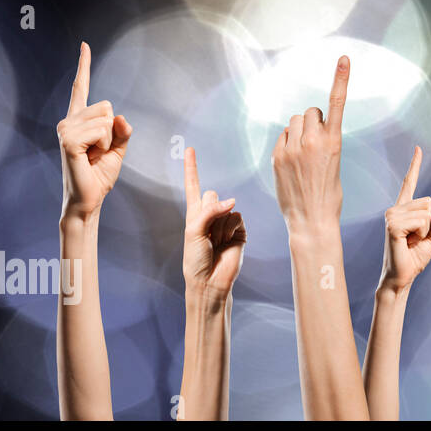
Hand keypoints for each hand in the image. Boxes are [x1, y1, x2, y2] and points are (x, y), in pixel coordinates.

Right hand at [57, 42, 132, 220]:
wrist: (89, 198)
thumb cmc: (100, 174)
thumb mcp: (118, 149)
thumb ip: (122, 131)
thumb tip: (119, 117)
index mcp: (79, 120)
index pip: (81, 88)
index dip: (83, 66)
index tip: (84, 45)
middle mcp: (68, 120)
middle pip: (107, 106)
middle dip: (112, 130)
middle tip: (98, 150)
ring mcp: (65, 129)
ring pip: (106, 119)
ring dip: (108, 141)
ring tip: (93, 155)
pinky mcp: (68, 140)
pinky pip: (102, 131)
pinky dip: (104, 146)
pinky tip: (90, 157)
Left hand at [181, 146, 246, 297]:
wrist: (210, 281)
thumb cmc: (195, 259)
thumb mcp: (193, 231)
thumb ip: (210, 211)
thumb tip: (233, 201)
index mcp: (195, 213)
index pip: (193, 186)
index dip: (192, 168)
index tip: (190, 149)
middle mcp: (210, 214)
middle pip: (212, 194)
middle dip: (209, 210)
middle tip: (207, 233)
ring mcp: (226, 221)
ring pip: (226, 207)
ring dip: (219, 226)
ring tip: (216, 242)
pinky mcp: (240, 229)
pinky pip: (237, 217)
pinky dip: (230, 229)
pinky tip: (227, 242)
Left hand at [273, 56, 348, 234]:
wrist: (311, 220)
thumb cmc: (328, 194)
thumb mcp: (333, 163)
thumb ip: (322, 141)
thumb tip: (305, 128)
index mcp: (333, 142)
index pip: (336, 104)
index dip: (341, 79)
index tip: (344, 58)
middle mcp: (312, 141)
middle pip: (309, 112)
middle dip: (313, 121)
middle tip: (316, 141)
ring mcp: (291, 149)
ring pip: (294, 122)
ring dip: (299, 131)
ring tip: (304, 153)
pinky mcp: (277, 157)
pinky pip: (282, 136)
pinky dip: (287, 142)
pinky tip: (292, 161)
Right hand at [380, 146, 430, 291]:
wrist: (401, 278)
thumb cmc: (414, 258)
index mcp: (404, 209)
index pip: (410, 183)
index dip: (414, 165)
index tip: (418, 148)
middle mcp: (395, 208)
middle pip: (429, 202)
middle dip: (430, 223)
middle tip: (415, 239)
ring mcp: (391, 215)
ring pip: (427, 212)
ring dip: (425, 231)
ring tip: (411, 242)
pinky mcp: (392, 224)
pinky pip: (421, 222)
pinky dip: (421, 235)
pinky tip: (408, 243)